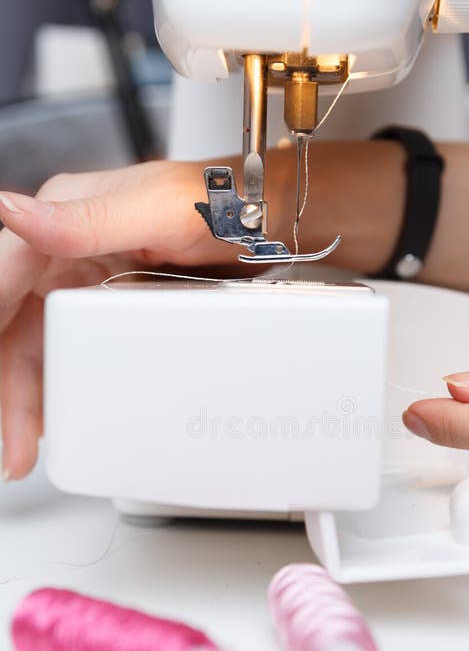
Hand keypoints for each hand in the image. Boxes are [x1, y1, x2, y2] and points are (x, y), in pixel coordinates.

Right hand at [0, 158, 261, 480]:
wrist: (260, 219)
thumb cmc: (214, 203)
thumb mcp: (151, 211)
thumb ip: (82, 221)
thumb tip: (12, 212)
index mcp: (62, 218)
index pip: (3, 280)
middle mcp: (65, 248)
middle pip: (16, 325)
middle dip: (10, 387)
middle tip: (13, 445)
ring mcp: (85, 277)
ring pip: (39, 343)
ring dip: (28, 397)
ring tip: (24, 448)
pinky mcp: (106, 300)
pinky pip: (70, 347)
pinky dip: (59, 384)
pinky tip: (54, 418)